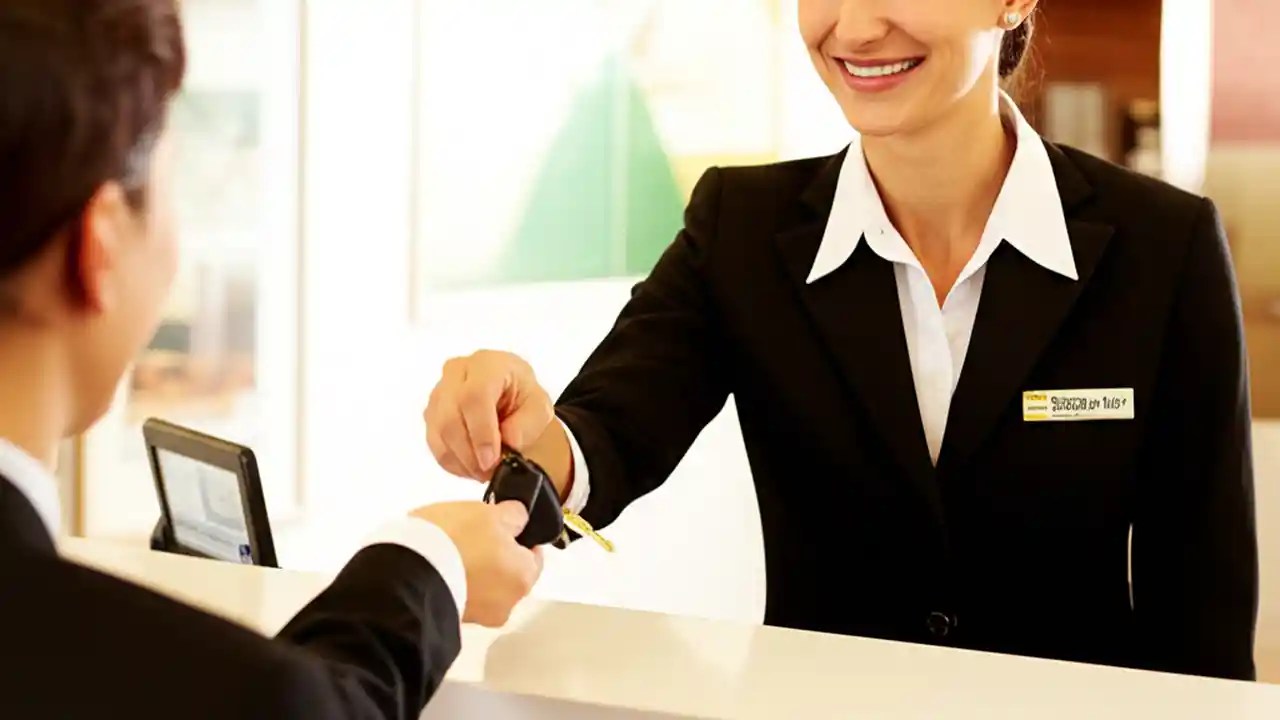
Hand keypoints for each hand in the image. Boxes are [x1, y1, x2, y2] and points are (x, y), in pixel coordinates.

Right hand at [412, 500, 542, 626]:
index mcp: (524, 578)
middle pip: (507, 574)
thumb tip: (520, 519)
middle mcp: (507, 604)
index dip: (520, 537)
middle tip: (472, 533)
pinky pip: (459, 594)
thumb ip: (513, 515)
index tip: (502, 525)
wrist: (405, 575)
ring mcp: (477, 617)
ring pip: (483, 586)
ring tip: (449, 548)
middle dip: (494, 555)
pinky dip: (454, 581)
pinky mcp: (451, 619)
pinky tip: (438, 564)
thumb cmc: (456, 540)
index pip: (534, 556)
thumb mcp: (489, 513)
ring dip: (472, 570)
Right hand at [424, 350, 553, 479]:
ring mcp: (439, 392)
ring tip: (484, 471)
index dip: (481, 432)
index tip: (491, 459)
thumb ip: (526, 424)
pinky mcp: (431, 413)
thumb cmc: (523, 395)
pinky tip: (471, 467)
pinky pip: (434, 443)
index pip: (474, 396)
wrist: (508, 392)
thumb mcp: (539, 407)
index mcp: (487, 365)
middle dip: (470, 452)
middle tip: (489, 471)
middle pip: (450, 416)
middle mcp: (456, 373)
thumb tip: (507, 443)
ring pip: (439, 432)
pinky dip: (452, 462)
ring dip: (461, 460)